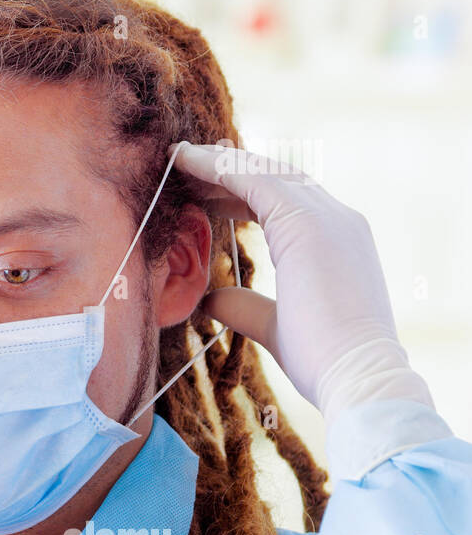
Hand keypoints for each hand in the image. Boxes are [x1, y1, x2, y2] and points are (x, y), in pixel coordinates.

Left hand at [168, 142, 434, 427]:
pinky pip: (252, 179)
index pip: (286, 200)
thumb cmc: (322, 360)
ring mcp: (327, 217)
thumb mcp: (274, 324)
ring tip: (178, 157)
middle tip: (187, 164)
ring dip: (218, 162)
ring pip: (263, 172)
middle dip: (229, 169)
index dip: (242, 191)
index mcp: (337, 240)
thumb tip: (210, 299)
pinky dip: (217, 166)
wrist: (357, 378)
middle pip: (275, 178)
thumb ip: (244, 305)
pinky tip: (185, 160)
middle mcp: (337, 219)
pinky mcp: (306, 223)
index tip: (205, 191)